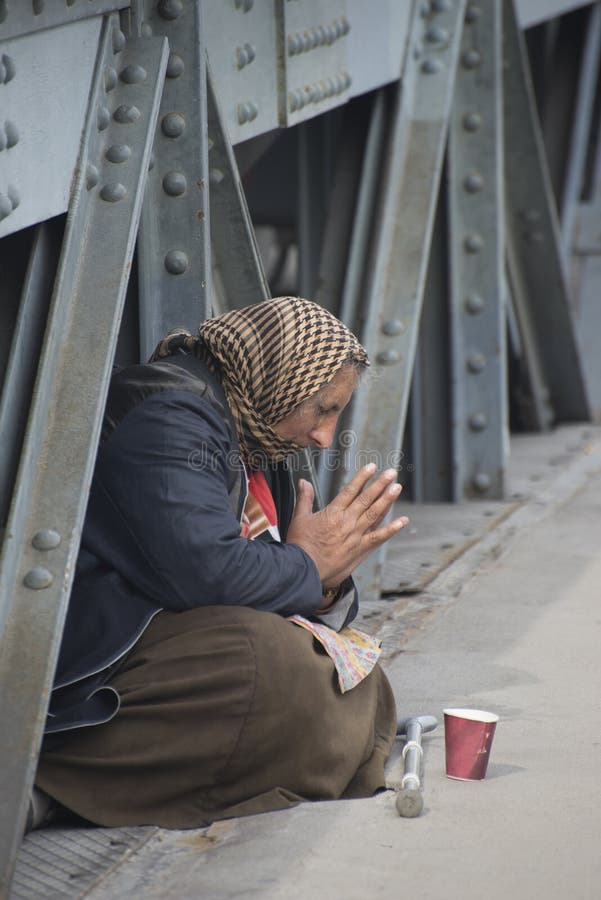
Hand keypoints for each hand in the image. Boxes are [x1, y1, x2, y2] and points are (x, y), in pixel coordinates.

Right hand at [286, 463, 408, 586]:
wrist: (304, 570)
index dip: (362, 477)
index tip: (372, 467)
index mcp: (333, 513)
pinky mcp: (360, 550)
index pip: (350, 490)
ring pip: (375, 514)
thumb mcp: (299, 518)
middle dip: (380, 484)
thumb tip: (303, 481)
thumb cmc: (300, 546)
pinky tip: (403, 522)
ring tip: (397, 488)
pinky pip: (379, 537)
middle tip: (391, 473)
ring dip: (387, 500)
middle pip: (366, 499)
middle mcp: (347, 521)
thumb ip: (304, 498)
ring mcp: (356, 536)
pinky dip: (392, 529)